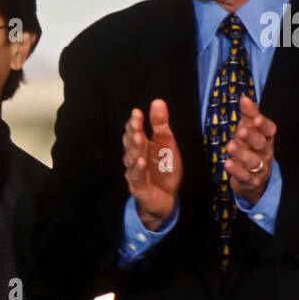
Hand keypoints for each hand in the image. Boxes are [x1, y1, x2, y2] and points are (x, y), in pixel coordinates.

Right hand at [122, 99, 181, 229]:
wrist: (166, 198)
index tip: (137, 113)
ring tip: (139, 137)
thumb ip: (160, 124)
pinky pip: (138, 178)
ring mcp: (135, 173)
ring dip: (135, 149)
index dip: (134, 123)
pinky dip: (139, 170)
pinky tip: (140, 161)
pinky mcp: (140, 188)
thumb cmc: (163, 169)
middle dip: (133, 133)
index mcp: (140, 146)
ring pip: (132, 159)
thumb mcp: (167, 143)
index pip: (133, 132)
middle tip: (136, 122)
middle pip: (131, 144)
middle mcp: (134, 158)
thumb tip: (157, 101)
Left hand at [225, 95, 276, 205]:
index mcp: (266, 139)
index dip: (264, 125)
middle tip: (240, 131)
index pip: (270, 130)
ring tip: (230, 146)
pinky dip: (236, 170)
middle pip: (261, 144)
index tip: (256, 118)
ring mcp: (259, 168)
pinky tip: (227, 163)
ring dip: (242, 153)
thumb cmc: (250, 150)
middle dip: (252, 137)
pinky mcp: (250, 181)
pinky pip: (245, 176)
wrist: (252, 180)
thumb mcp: (249, 131)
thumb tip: (244, 98)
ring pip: (253, 161)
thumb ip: (249, 115)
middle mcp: (265, 153)